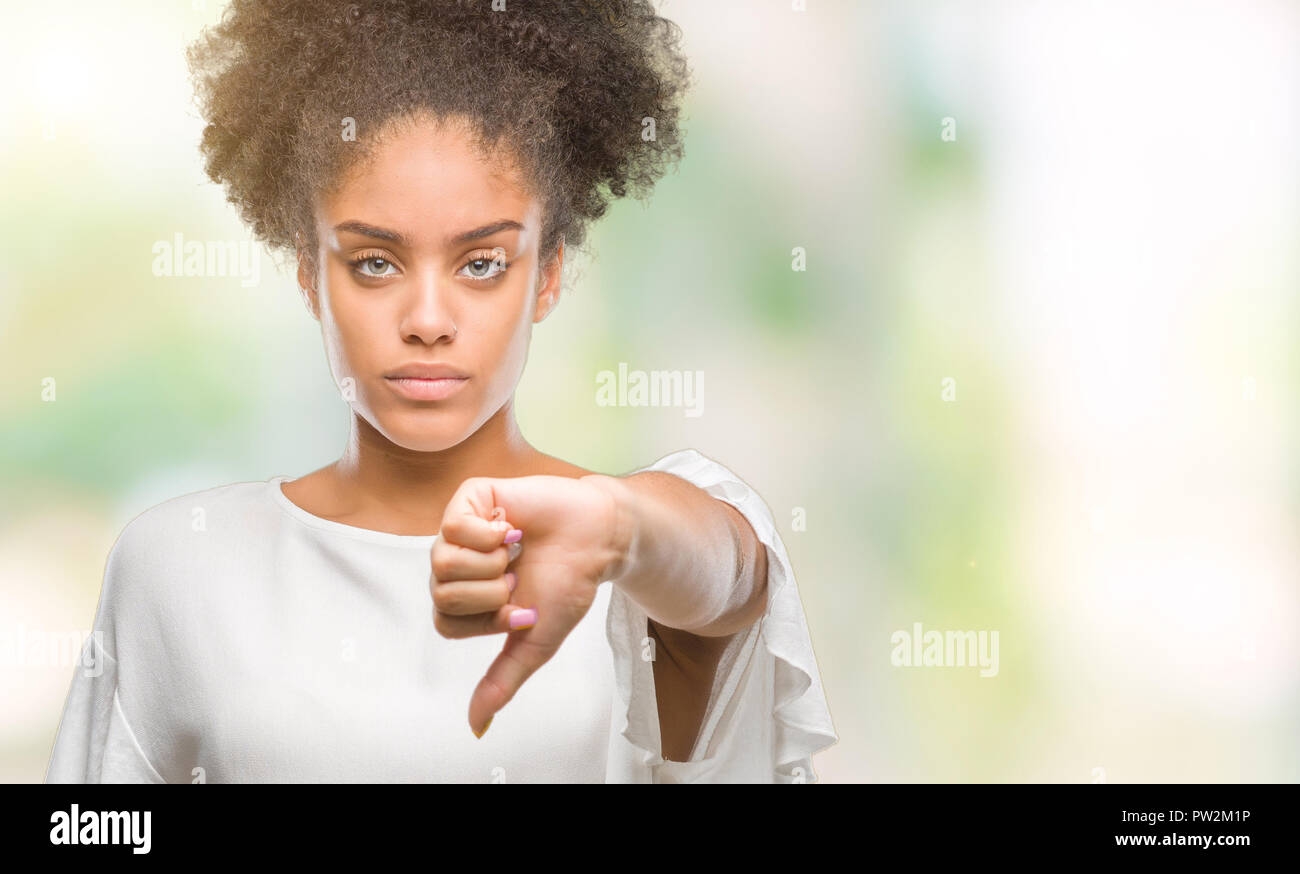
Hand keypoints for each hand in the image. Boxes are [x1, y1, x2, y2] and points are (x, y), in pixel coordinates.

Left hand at [429, 473, 630, 736]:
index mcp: (465, 597)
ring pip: (443, 563)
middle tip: (518, 577)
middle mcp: (455, 563)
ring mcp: (458, 529)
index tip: (522, 607)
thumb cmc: (567, 583)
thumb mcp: (535, 640)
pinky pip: (454, 526)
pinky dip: (490, 534)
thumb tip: (476, 727)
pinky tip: (512, 529)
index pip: (446, 622)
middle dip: (491, 594)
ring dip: (492, 564)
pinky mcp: (470, 498)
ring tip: (516, 551)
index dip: (488, 621)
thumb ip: (503, 680)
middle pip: (441, 594)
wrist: (597, 538)